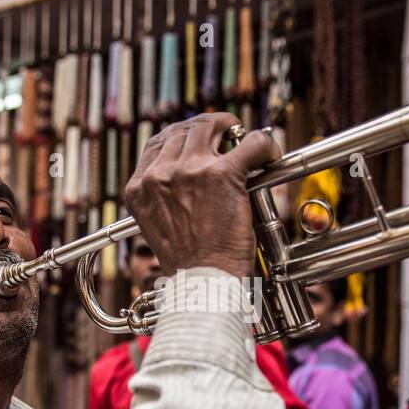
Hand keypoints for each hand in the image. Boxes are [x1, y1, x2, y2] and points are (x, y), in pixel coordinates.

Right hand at [122, 113, 279, 277]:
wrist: (203, 281)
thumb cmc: (188, 262)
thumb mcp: (159, 225)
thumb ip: (165, 196)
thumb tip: (187, 174)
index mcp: (139, 188)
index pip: (158, 142)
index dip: (182, 135)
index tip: (198, 138)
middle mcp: (159, 175)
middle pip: (184, 129)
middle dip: (208, 127)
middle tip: (226, 134)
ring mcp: (189, 171)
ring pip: (211, 127)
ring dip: (231, 129)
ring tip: (244, 139)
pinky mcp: (221, 174)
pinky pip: (249, 143)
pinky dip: (264, 144)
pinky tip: (269, 153)